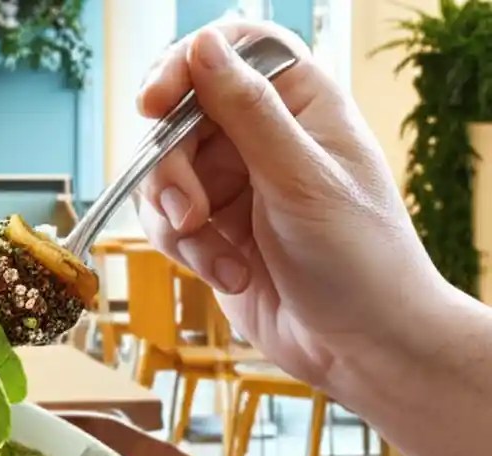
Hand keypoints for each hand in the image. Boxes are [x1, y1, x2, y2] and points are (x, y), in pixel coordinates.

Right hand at [133, 21, 447, 387]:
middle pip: (182, 119)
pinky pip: (168, 224)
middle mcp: (264, 137)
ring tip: (215, 256)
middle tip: (185, 211)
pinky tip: (230, 276)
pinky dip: (190, 253)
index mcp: (301, 104)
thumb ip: (247, 111)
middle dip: (172, 170)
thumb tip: (202, 45)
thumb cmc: (360, 259)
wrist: (362, 348)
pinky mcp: (215, 232)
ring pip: (165, 176)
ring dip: (178, 220)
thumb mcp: (300, 178)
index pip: (232, 52)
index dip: (185, 67)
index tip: (154, 104)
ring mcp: (237, 185)